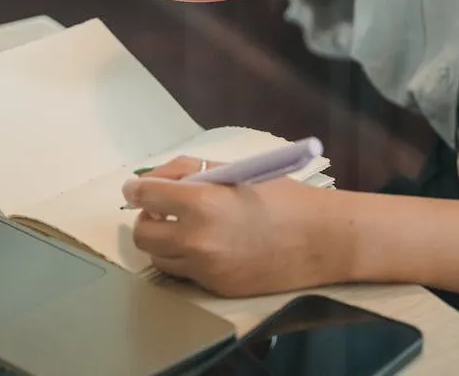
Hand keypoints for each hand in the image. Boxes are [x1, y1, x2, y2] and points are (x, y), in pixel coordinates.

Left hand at [122, 157, 341, 296]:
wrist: (322, 239)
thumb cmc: (283, 197)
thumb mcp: (236, 171)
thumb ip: (190, 171)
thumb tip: (151, 179)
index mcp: (202, 203)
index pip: (146, 195)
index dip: (137, 189)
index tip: (136, 188)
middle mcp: (197, 240)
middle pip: (142, 233)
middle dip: (147, 217)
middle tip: (162, 208)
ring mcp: (206, 269)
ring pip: (159, 257)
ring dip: (164, 240)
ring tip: (184, 227)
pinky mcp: (216, 288)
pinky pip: (185, 273)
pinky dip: (187, 258)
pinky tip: (209, 245)